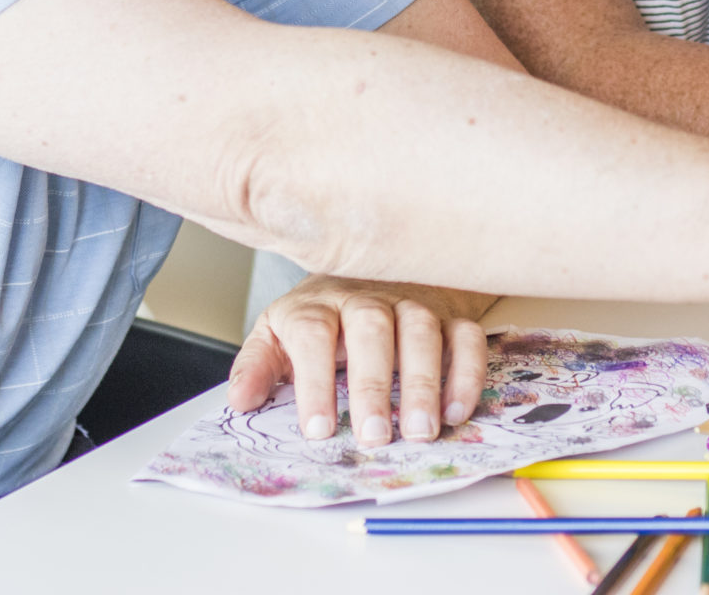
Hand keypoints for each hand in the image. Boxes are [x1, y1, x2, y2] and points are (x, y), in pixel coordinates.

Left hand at [225, 274, 494, 446]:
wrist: (373, 272)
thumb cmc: (323, 317)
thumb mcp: (280, 335)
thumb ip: (259, 366)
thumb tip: (241, 401)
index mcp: (317, 305)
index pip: (313, 334)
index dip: (315, 381)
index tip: (319, 429)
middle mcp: (365, 298)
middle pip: (371, 329)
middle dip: (373, 385)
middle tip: (373, 436)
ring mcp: (411, 302)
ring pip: (421, 331)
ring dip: (423, 382)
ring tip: (419, 431)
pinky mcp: (448, 314)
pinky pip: (466, 337)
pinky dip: (466, 373)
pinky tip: (455, 412)